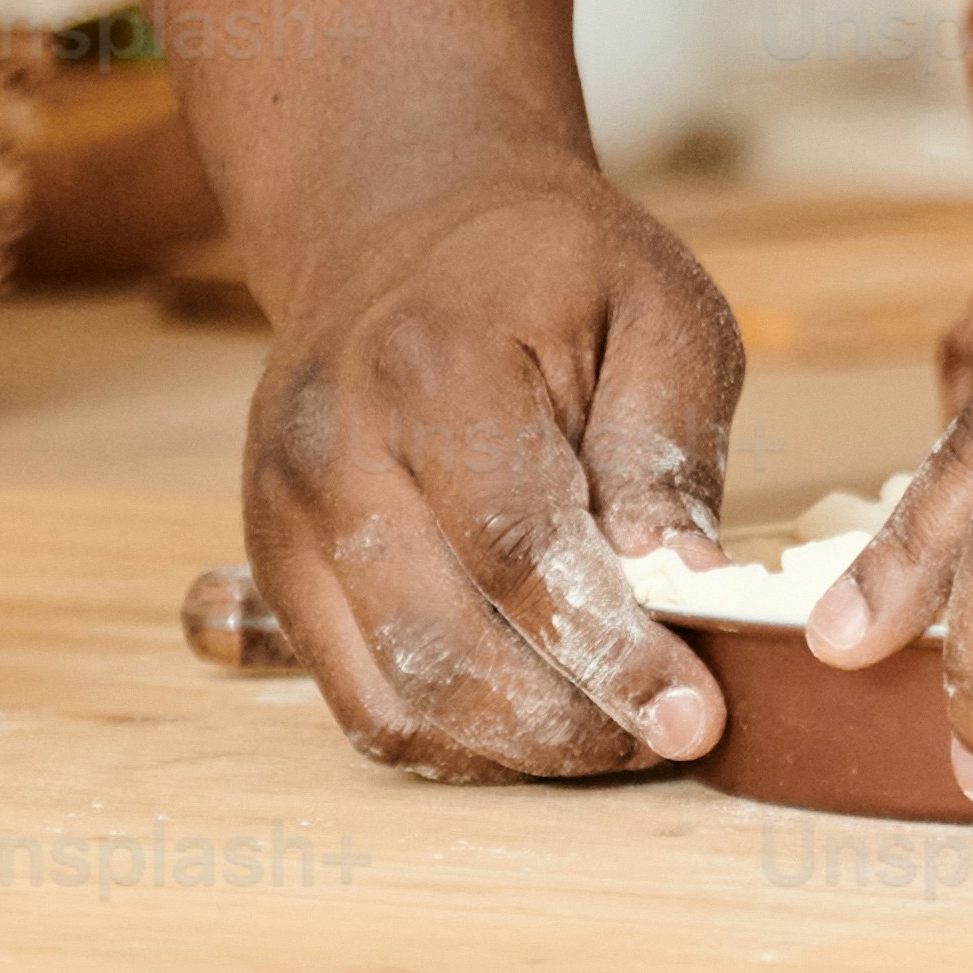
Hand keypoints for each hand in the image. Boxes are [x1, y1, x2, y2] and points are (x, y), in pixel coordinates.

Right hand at [236, 149, 750, 777]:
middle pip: (443, 646)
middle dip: (567, 722)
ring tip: (612, 736)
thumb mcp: (657, 310)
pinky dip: (453, 736)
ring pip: (393, 697)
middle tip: (666, 738)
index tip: (694, 715)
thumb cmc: (551, 266)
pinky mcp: (278, 569)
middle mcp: (331, 447)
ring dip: (512, 748)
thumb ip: (665, 451)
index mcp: (429, 362)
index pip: (518, 549)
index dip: (609, 650)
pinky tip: (536, 721)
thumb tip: (690, 592)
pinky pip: (358, 698)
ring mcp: (284, 517)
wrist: (405, 224)